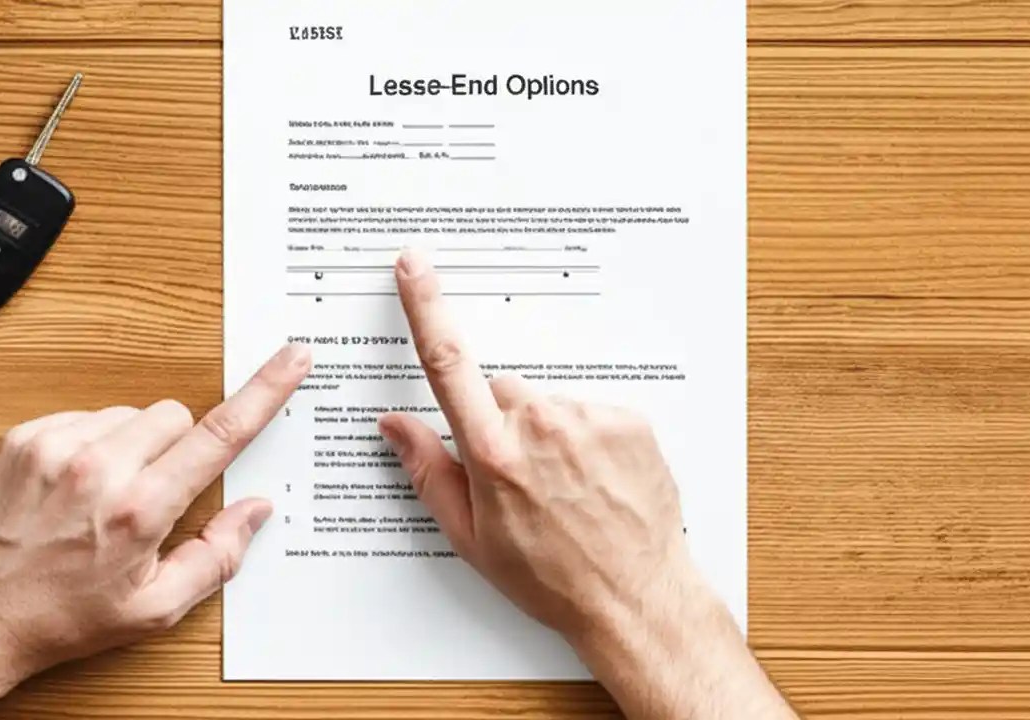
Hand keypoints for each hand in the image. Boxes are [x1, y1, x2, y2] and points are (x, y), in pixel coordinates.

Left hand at [0, 343, 310, 682]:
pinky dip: (93, 444)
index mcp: (139, 511)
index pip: (219, 437)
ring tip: (106, 497)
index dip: (265, 393)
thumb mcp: (155, 610)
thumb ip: (217, 556)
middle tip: (155, 495)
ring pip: (132, 414)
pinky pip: (87, 417)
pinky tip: (76, 487)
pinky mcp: (25, 437)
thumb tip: (254, 510)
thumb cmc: (64, 617)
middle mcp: (98, 469)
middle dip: (179, 448)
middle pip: (176, 417)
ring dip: (133, 446)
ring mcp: (56, 447)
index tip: (292, 360)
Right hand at [378, 250, 792, 718]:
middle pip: (501, 392)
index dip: (425, 307)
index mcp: (494, 454)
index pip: (447, 364)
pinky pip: (589, 412)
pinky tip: (594, 480)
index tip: (414, 268)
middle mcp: (541, 426)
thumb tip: (395, 426)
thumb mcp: (470, 537)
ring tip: (565, 488)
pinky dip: (587, 439)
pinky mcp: (628, 421)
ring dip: (548, 434)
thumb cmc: (550, 578)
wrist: (634, 599)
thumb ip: (427, 471)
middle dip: (500, 423)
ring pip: (547, 404)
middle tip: (519, 479)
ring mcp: (589, 420)